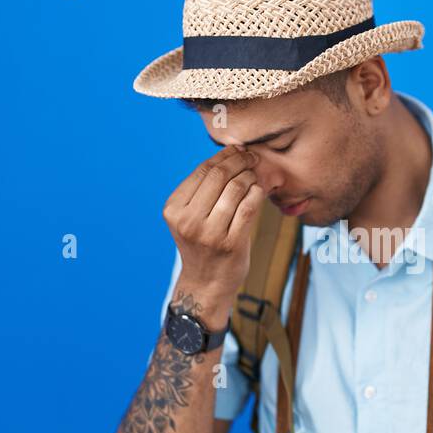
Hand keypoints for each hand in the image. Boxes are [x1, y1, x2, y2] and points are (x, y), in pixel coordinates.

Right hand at [163, 144, 263, 310]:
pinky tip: (258, 192)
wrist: (206, 283)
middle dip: (239, 160)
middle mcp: (188, 221)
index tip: (238, 149)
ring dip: (250, 176)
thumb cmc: (202, 244)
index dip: (223, 156)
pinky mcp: (231, 243)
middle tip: (251, 157)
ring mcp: (210, 233)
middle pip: (219, 176)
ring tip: (254, 175)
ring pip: (236, 188)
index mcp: (174, 209)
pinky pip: (250, 206)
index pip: (201, 171)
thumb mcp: (191, 217)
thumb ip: (203, 190)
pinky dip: (257, 193)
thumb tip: (231, 152)